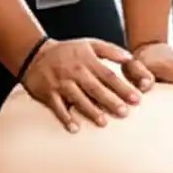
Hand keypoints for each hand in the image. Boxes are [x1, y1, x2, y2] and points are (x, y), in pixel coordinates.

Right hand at [21, 38, 142, 130]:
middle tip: (124, 113)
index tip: (136, 98)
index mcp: (87, 60)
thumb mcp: (89, 44)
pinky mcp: (48, 93)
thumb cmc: (68, 51)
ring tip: (103, 122)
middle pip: (95, 88)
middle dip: (110, 101)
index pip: (108, 75)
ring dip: (90, 111)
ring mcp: (61, 83)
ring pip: (78, 98)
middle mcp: (75, 71)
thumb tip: (130, 58)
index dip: (122, 87)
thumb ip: (110, 50)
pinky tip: (74, 127)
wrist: (36, 55)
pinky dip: (65, 117)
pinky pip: (57, 107)